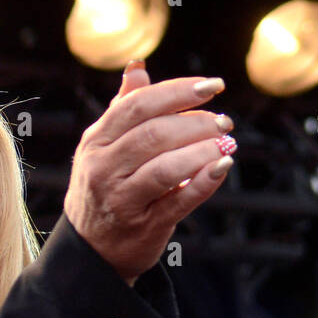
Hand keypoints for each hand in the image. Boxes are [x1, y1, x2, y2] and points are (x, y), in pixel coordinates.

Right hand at [62, 61, 234, 282]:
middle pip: (153, 135)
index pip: (137, 106)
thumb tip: (137, 66)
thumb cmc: (104, 188)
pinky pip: (178, 202)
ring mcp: (122, 200)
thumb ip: (123, 108)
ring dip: (202, 151)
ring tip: (227, 142)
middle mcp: (104, 169)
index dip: (177, 92)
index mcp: (95, 142)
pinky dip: (203, 183)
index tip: (212, 86)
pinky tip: (222, 167)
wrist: (90, 250)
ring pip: (165, 168)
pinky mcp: (144, 227)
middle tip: (224, 121)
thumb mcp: (103, 148)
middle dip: (195, 123)